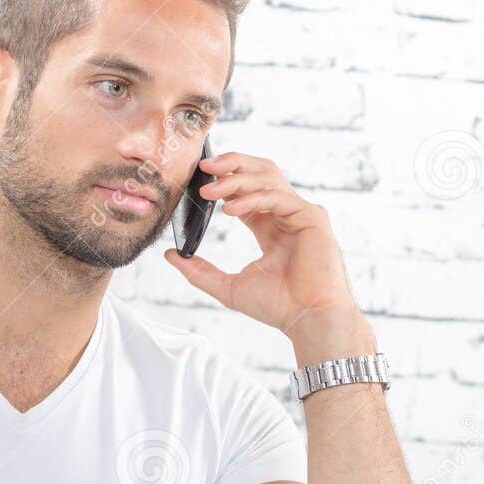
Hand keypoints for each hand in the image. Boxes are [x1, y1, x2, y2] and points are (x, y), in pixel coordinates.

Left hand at [164, 151, 366, 348]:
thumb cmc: (279, 307)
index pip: (246, 192)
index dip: (224, 181)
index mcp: (269, 228)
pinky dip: (252, 198)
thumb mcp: (229, 287)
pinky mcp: (311, 217)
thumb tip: (171, 255)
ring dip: (236, 179)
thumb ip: (200, 271)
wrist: (308, 319)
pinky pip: (278, 196)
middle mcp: (285, 216)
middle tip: (204, 165)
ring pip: (268, 178)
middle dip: (232, 164)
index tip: (198, 178)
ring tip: (209, 190)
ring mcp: (300, 214)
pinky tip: (230, 209)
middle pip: (260, 173)